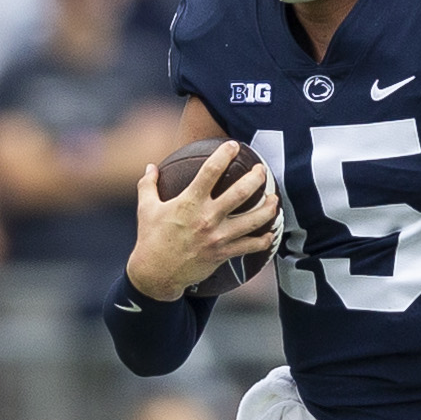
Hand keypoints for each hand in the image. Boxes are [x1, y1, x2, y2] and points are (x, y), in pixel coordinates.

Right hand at [127, 141, 281, 300]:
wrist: (156, 274)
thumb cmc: (150, 239)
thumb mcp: (146, 209)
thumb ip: (148, 185)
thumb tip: (150, 167)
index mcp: (189, 203)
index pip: (210, 171)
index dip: (224, 155)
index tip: (233, 145)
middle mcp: (207, 218)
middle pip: (241, 192)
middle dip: (256, 177)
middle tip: (261, 170)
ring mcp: (218, 237)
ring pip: (254, 220)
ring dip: (269, 207)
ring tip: (274, 199)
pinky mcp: (223, 254)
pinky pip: (251, 246)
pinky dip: (264, 240)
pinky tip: (269, 233)